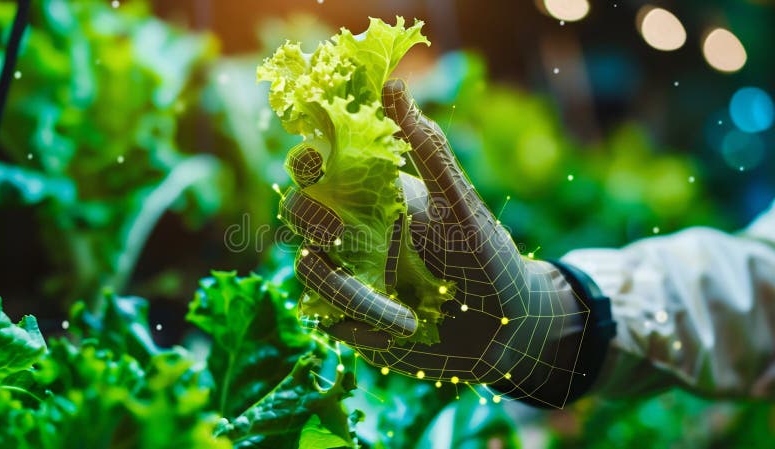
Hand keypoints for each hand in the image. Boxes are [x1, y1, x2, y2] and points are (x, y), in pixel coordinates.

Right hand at [280, 80, 587, 406]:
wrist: (506, 331)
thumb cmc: (489, 260)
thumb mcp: (462, 205)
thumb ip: (428, 151)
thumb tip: (393, 85)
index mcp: (376, 197)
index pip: (324, 168)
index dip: (307, 158)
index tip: (314, 158)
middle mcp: (355, 233)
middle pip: (300, 213)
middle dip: (310, 219)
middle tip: (337, 232)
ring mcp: (349, 275)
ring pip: (310, 271)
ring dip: (353, 297)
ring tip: (410, 322)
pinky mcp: (350, 319)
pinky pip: (329, 319)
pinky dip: (362, 329)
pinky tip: (405, 336)